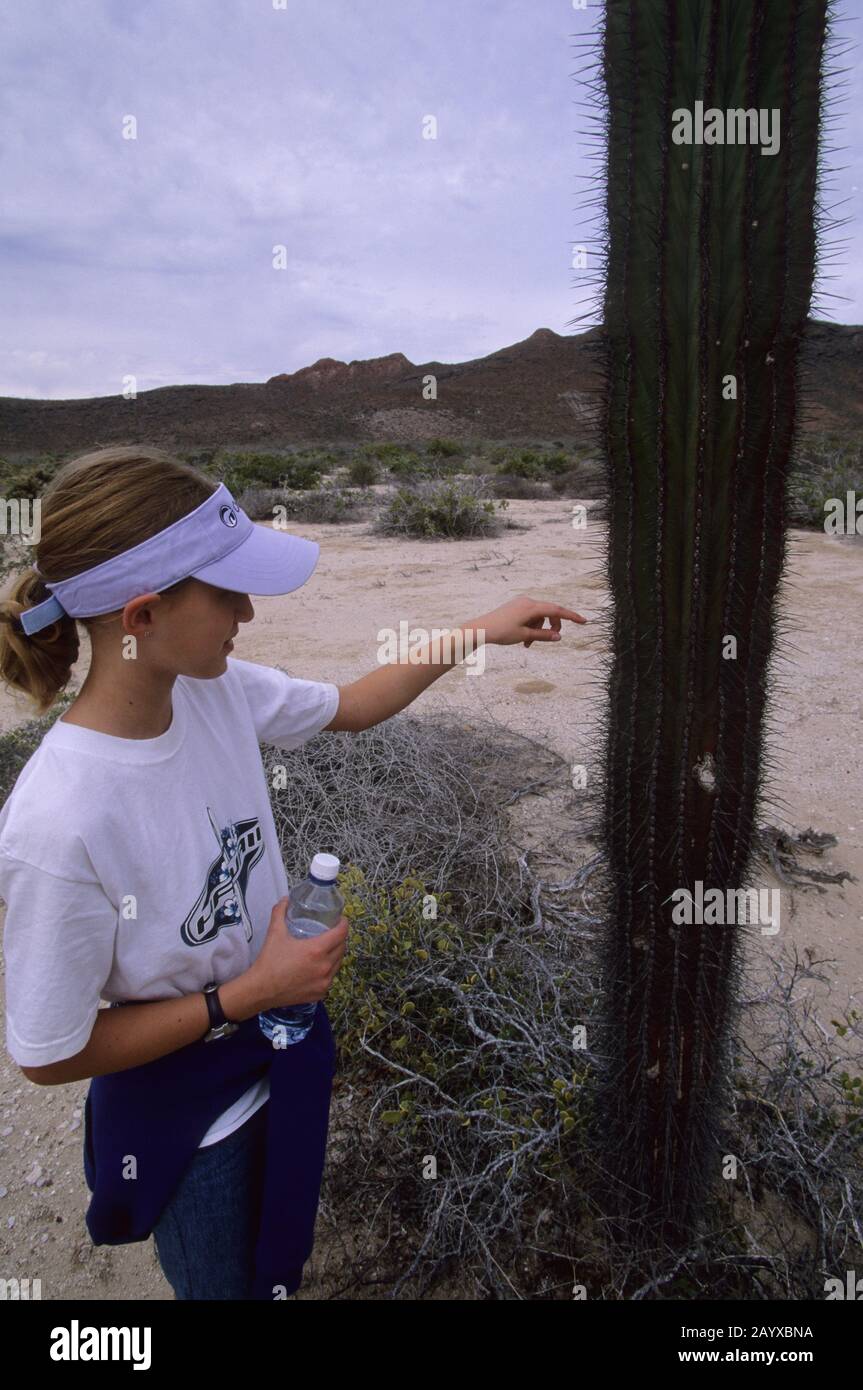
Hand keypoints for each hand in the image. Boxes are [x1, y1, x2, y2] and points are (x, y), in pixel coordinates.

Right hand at [248, 895, 349, 1011]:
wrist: (260, 990)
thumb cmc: (269, 961)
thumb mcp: (275, 933)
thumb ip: (280, 912)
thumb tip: (285, 900)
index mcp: (317, 950)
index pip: (341, 933)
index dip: (343, 923)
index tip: (340, 919)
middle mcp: (324, 966)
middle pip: (342, 947)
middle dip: (340, 938)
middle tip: (331, 932)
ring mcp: (324, 982)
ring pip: (338, 963)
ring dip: (335, 954)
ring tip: (327, 948)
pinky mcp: (320, 993)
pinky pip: (330, 978)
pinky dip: (328, 970)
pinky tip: (319, 966)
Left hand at [465, 595, 587, 647]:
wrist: (480, 629)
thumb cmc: (501, 632)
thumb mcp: (525, 636)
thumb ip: (543, 636)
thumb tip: (559, 637)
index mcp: (531, 607)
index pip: (557, 610)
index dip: (572, 616)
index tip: (584, 621)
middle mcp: (528, 602)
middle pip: (549, 613)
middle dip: (552, 627)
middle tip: (552, 639)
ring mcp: (521, 604)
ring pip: (539, 616)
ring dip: (539, 630)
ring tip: (529, 645)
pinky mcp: (515, 608)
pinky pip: (530, 616)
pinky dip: (532, 627)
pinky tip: (524, 640)